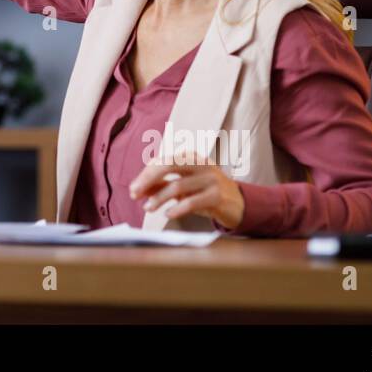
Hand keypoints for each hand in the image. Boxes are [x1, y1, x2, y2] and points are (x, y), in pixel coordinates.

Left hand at [128, 152, 244, 228]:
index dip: (145, 175)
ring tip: (148, 208)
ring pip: (178, 185)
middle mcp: (201, 163)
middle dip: (148, 179)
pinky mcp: (218, 196)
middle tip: (134, 194)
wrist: (237, 203)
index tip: (133, 190)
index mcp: (190, 157)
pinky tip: (168, 214)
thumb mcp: (182, 187)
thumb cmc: (204, 192)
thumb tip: (138, 190)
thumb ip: (161, 185)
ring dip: (159, 198)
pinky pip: (193, 201)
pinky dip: (177, 208)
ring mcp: (211, 178)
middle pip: (169, 165)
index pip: (163, 161)